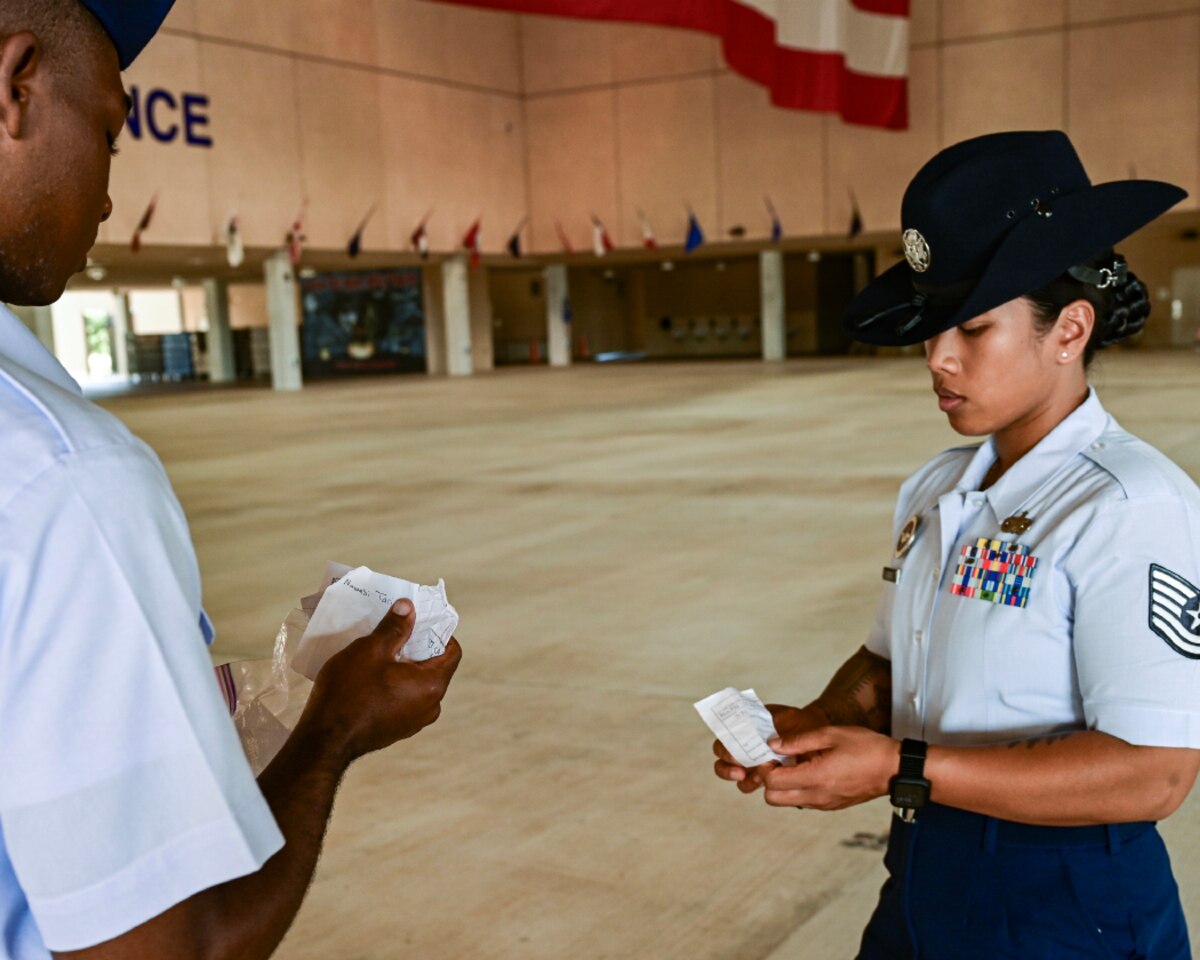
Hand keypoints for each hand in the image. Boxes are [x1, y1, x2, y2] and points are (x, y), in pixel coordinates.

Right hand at [299, 599, 461, 762]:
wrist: (324, 739)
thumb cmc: (349, 692)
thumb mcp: (371, 650)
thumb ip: (395, 627)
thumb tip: (409, 607)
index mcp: (432, 685)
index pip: (452, 652)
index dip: (438, 632)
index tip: (418, 621)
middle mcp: (431, 707)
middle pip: (434, 667)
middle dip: (416, 648)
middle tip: (394, 634)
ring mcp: (414, 722)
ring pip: (417, 684)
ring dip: (403, 667)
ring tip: (379, 654)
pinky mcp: (397, 730)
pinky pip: (404, 699)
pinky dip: (394, 685)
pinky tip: (371, 677)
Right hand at [712, 703, 825, 793]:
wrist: (817, 735)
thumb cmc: (802, 723)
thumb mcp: (791, 718)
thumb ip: (777, 725)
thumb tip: (768, 741)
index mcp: (747, 724)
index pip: (725, 733)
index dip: (725, 745)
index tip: (734, 754)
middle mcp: (744, 742)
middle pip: (722, 755)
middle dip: (726, 766)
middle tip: (739, 772)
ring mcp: (752, 759)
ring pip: (732, 772)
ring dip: (739, 778)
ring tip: (755, 780)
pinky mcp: (761, 774)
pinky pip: (747, 783)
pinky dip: (751, 784)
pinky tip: (763, 783)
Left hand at [759, 726, 898, 809]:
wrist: (894, 769)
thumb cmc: (866, 748)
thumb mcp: (831, 734)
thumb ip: (798, 740)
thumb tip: (773, 744)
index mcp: (815, 778)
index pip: (772, 782)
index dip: (764, 767)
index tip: (769, 752)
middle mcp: (817, 796)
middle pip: (773, 799)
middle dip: (768, 780)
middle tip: (778, 760)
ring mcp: (824, 804)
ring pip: (787, 802)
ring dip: (783, 785)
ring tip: (795, 762)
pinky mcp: (831, 805)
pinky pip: (804, 801)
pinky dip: (799, 788)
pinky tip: (810, 769)